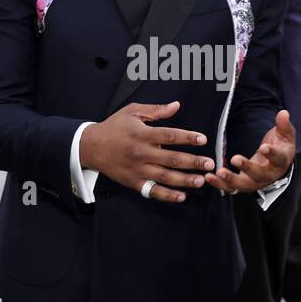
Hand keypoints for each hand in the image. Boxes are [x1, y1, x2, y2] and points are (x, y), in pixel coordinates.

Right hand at [80, 101, 213, 202]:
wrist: (90, 146)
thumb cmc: (114, 127)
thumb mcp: (132, 112)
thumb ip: (156, 110)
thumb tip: (177, 105)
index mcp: (143, 134)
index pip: (170, 136)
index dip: (188, 137)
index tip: (203, 139)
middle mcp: (142, 153)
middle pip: (172, 159)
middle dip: (193, 162)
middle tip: (210, 164)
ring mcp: (138, 169)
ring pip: (166, 177)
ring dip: (185, 180)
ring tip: (201, 181)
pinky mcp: (133, 182)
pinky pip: (152, 191)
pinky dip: (167, 195)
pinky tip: (181, 196)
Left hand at [203, 110, 294, 193]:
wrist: (276, 163)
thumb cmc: (280, 145)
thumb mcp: (285, 134)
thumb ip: (284, 125)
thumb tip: (284, 113)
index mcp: (280, 162)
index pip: (277, 159)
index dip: (272, 154)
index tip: (264, 148)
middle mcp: (268, 175)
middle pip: (259, 175)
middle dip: (247, 168)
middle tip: (235, 159)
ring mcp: (255, 182)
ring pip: (244, 185)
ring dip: (231, 180)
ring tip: (219, 172)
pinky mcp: (243, 184)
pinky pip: (231, 188)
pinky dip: (220, 184)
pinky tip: (209, 177)